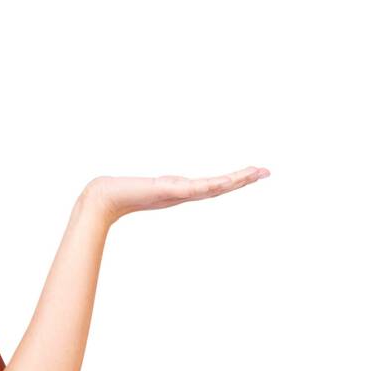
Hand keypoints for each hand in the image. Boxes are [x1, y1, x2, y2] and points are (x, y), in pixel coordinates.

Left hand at [85, 165, 270, 225]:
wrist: (105, 199)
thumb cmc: (122, 191)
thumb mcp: (145, 184)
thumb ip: (154, 183)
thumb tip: (159, 180)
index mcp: (182, 189)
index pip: (214, 184)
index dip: (235, 179)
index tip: (255, 172)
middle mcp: (183, 192)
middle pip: (220, 186)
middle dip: (243, 179)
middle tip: (267, 171)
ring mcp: (178, 193)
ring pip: (213, 187)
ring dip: (234, 181)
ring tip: (255, 173)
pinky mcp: (168, 191)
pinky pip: (194, 188)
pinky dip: (210, 186)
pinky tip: (223, 182)